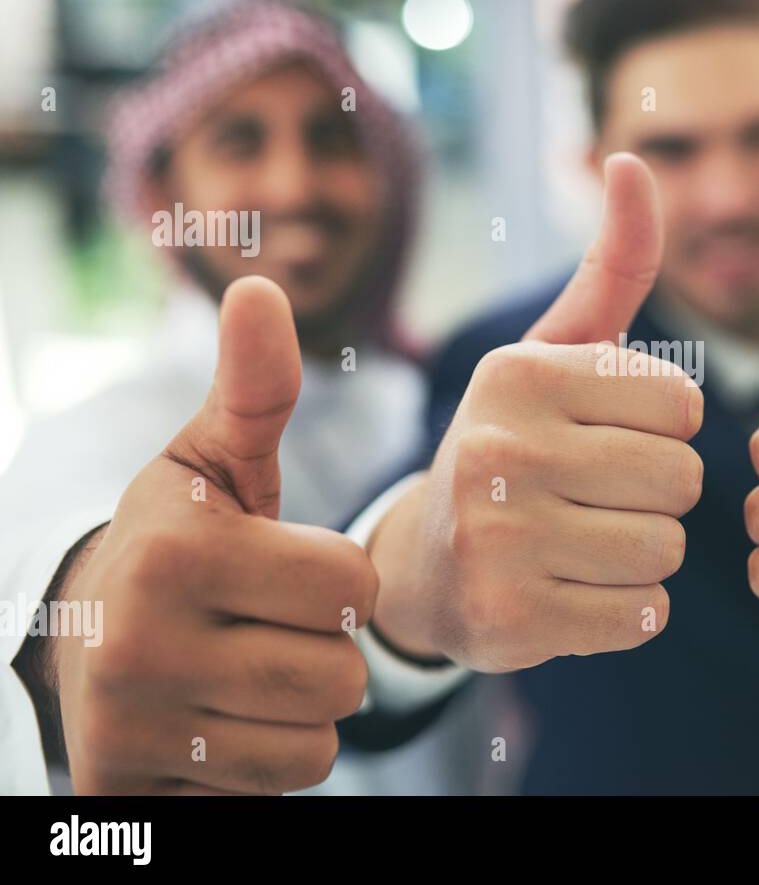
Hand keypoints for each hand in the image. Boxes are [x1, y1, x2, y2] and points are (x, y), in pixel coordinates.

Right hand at [50, 277, 375, 792]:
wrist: (85, 641)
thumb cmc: (177, 542)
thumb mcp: (211, 463)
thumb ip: (255, 389)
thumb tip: (262, 285)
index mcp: (178, 553)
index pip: (353, 585)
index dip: (338, 577)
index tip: (286, 568)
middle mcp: (145, 646)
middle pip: (341, 672)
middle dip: (324, 647)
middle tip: (266, 624)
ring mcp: (135, 729)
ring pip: (317, 740)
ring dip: (302, 708)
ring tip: (246, 669)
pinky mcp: (136, 793)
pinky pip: (278, 789)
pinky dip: (268, 758)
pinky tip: (223, 718)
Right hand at [370, 153, 703, 671]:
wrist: (426, 566)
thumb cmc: (514, 445)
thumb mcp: (553, 353)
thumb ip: (612, 265)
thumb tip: (631, 159)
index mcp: (518, 372)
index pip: (685, 406)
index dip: (663, 429)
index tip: (604, 437)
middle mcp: (499, 446)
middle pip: (683, 480)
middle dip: (656, 494)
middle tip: (592, 498)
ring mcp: (498, 537)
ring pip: (666, 550)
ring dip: (643, 554)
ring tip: (580, 543)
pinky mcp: (509, 619)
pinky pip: (643, 617)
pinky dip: (626, 612)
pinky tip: (572, 591)